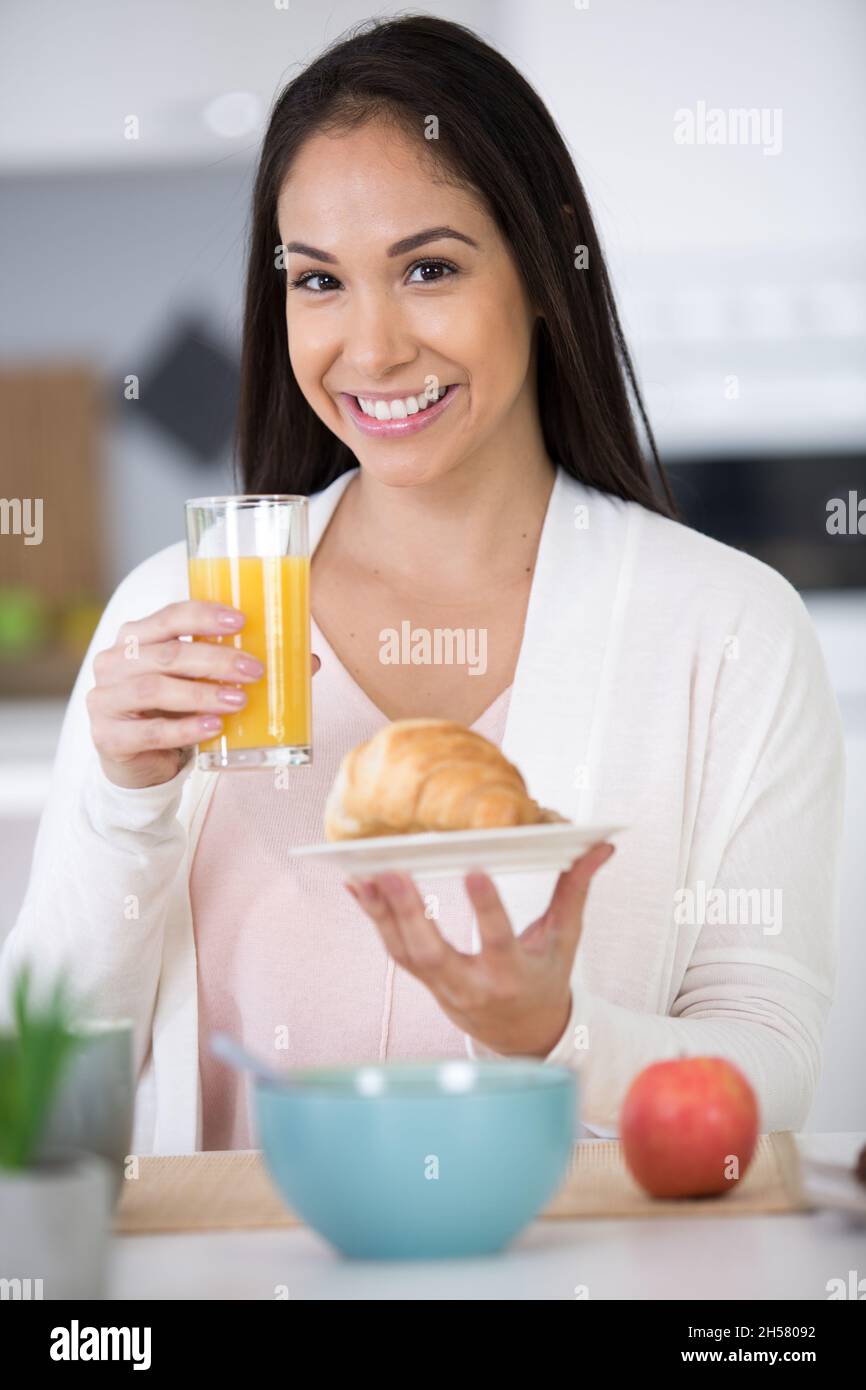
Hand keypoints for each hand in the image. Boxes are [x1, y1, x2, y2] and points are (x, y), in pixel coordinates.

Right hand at [86, 599, 320, 788]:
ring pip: (155, 689)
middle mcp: (114, 662)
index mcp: (136, 637)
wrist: (139, 762)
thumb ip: (241, 666)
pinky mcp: (108, 737)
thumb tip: (309, 661)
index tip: (241, 620)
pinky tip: (213, 728)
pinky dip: (185, 729)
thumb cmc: (174, 709)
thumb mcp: (201, 682)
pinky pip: (150, 731)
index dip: (203, 615)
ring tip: (239, 700)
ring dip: (202, 694)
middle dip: (215, 660)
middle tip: (255, 670)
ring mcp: (105, 699)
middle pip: (167, 654)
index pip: (168, 616)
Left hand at [345, 841, 614, 1057]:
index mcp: (512, 974)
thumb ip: (576, 890)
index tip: (475, 871)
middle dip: (410, 915)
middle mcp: (472, 985)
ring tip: (364, 875)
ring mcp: (442, 986)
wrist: (523, 1035)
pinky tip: (359, 886)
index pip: (499, 941)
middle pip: (433, 953)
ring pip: (405, 953)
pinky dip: (374, 919)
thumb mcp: (565, 940)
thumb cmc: (545, 980)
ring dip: (381, 915)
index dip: (487, 909)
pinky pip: (394, 951)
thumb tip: (602, 846)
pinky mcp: (424, 980)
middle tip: (392, 873)